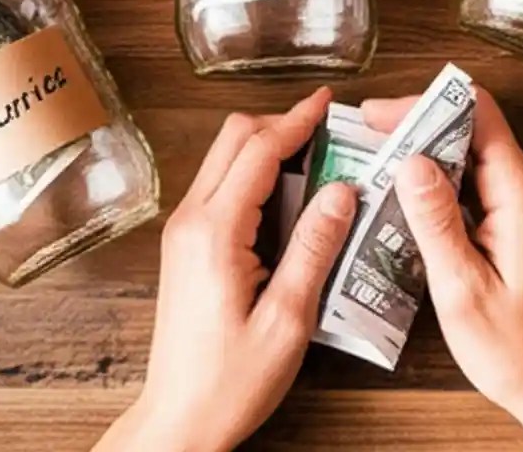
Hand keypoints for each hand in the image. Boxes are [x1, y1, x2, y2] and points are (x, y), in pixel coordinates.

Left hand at [95, 88, 355, 451]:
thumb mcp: (288, 319)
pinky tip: (292, 196)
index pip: (257, 151)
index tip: (329, 103)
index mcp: (214, 233)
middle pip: (233, 140)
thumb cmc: (229, 381)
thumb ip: (315, 249)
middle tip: (328, 127)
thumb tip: (343, 191)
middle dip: (281, 124)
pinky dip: (256, 176)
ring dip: (268, 149)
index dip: (296, 120)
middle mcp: (190, 222)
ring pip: (225, 161)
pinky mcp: (187, 248)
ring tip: (319, 157)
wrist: (179, 419)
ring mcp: (183, 233)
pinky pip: (222, 190)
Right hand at [362, 89, 522, 451]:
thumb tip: (411, 161)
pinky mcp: (516, 219)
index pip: (477, 114)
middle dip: (415, 126)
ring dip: (423, 154)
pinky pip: (473, 182)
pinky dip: (437, 182)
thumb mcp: (462, 287)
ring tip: (372, 163)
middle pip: (470, 127)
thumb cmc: (515, 348)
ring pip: (469, 154)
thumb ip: (436, 221)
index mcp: (522, 195)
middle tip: (362, 139)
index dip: (424, 104)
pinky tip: (401, 197)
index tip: (376, 115)